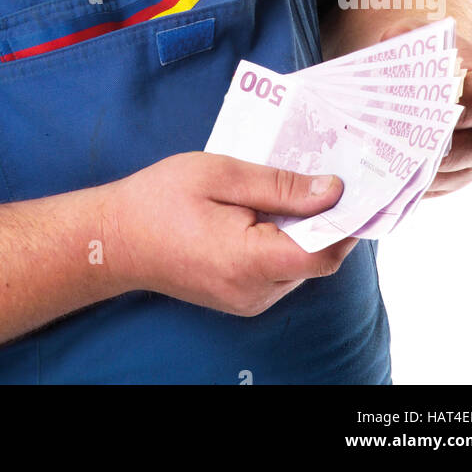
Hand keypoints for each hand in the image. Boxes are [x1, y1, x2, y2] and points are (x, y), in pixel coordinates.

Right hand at [100, 151, 357, 316]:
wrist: (114, 239)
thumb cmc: (161, 198)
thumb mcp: (220, 173)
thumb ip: (279, 184)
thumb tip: (332, 189)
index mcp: (251, 260)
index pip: (323, 253)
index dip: (346, 220)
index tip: (356, 185)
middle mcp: (255, 291)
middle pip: (315, 259)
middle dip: (323, 218)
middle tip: (319, 171)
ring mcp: (247, 300)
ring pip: (299, 265)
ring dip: (300, 229)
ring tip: (281, 187)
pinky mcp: (239, 298)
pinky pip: (278, 271)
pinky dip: (281, 241)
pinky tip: (261, 210)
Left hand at [370, 17, 471, 196]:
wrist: (443, 78)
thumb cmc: (433, 57)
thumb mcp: (422, 35)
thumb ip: (406, 35)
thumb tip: (387, 44)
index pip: (465, 109)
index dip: (430, 111)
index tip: (395, 110)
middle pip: (452, 151)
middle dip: (412, 144)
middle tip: (374, 138)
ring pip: (440, 176)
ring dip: (406, 168)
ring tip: (370, 154)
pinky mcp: (459, 179)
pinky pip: (432, 189)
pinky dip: (406, 181)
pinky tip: (377, 168)